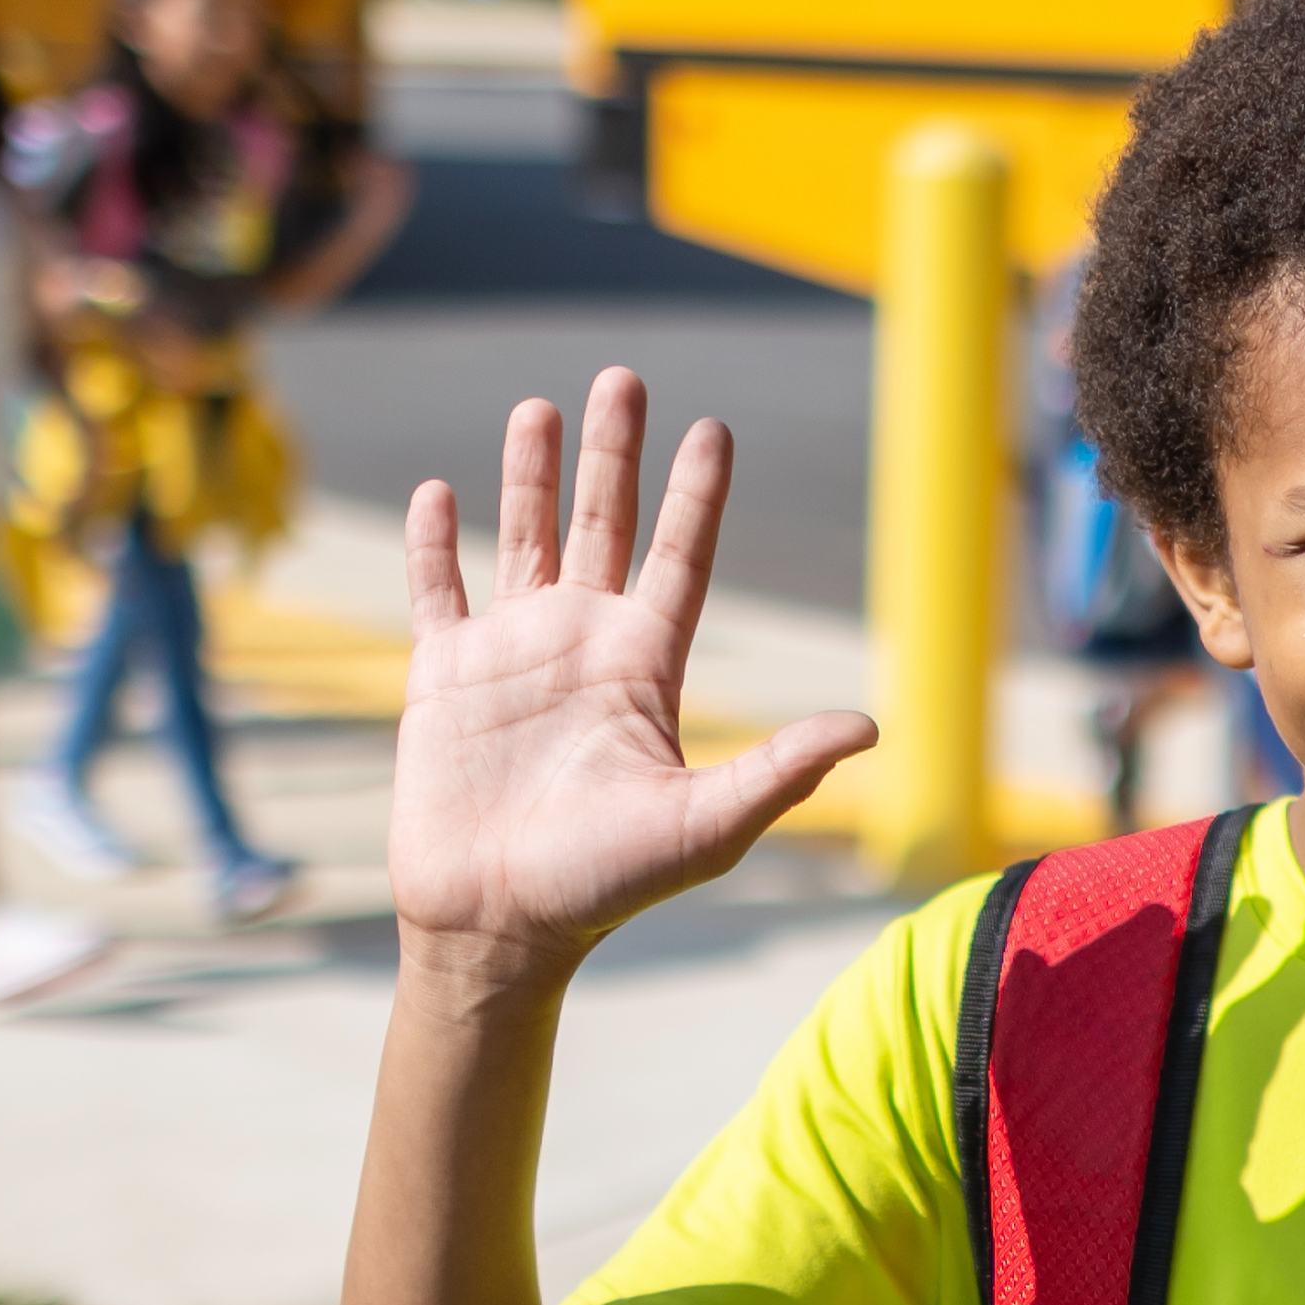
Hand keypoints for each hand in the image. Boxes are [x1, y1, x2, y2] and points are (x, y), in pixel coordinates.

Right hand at [386, 366, 869, 968]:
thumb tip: (870, 728)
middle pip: (605, 525)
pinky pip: (439, 592)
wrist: (496, 928)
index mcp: (644, 668)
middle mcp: (582, 645)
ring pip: (524, 539)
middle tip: (624, 376)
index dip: (696, 495)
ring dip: (531, 474)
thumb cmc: (604, 886)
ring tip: (540, 407)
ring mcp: (510, 657)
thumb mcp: (706, 826)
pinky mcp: (442, 678)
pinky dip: (434, 543)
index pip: (680, 559)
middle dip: (615, 454)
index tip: (713, 430)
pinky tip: (439, 491)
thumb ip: (780, 770)